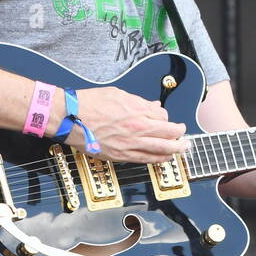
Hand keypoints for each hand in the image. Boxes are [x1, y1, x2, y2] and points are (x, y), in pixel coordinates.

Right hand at [68, 86, 189, 164]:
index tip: (167, 119)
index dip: (167, 118)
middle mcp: (136, 129)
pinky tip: (163, 160)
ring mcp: (129, 144)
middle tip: (185, 137)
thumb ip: (138, 102)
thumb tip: (151, 107)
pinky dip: (157, 160)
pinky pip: (144, 160)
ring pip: (159, 150)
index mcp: (137, 112)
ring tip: (182, 150)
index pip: (163, 117)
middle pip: (168, 135)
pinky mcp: (120, 155)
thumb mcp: (119, 95)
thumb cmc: (90, 103)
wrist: (70, 117)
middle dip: (180, 136)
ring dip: (174, 150)